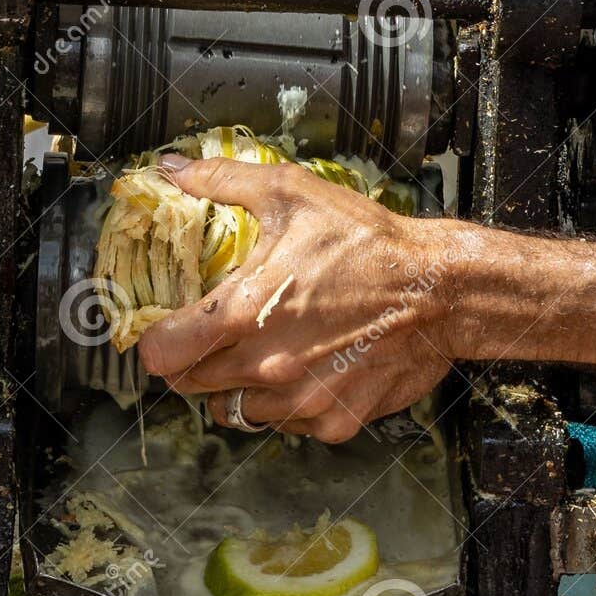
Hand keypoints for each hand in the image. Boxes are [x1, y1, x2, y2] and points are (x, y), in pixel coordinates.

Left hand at [138, 154, 458, 442]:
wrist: (439, 290)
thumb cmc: (367, 242)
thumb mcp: (292, 194)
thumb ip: (222, 181)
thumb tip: (170, 169)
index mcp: (242, 312)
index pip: (162, 354)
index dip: (156, 343)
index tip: (165, 332)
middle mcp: (264, 365)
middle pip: (192, 387)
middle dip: (196, 363)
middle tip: (215, 338)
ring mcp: (299, 400)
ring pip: (238, 411)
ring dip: (239, 388)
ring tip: (262, 353)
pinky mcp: (333, 421)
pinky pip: (288, 425)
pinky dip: (287, 405)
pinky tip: (305, 370)